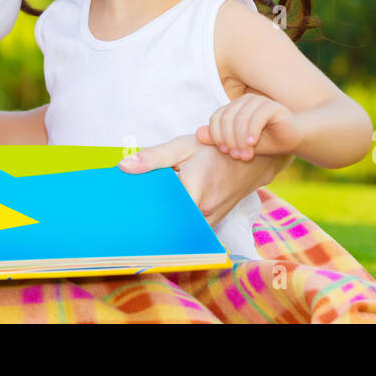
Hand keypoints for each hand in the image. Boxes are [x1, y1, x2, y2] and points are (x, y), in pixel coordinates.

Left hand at [118, 134, 289, 224]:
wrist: (252, 155)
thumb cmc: (215, 149)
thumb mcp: (183, 146)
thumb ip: (153, 157)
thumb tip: (124, 167)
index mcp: (194, 189)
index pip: (162, 214)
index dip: (142, 216)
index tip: (126, 214)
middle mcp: (204, 210)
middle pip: (170, 225)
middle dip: (150, 222)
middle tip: (130, 216)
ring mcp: (211, 219)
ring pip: (182, 230)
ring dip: (165, 223)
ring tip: (144, 216)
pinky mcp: (214, 222)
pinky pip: (192, 229)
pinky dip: (178, 224)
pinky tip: (164, 215)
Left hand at [197, 92, 301, 160]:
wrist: (292, 139)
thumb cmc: (266, 142)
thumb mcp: (239, 144)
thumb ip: (219, 139)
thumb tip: (198, 134)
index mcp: (234, 107)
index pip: (216, 118)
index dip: (217, 136)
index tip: (226, 152)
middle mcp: (244, 101)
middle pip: (226, 119)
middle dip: (229, 140)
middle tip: (237, 156)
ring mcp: (258, 101)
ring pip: (240, 118)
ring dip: (241, 139)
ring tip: (246, 155)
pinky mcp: (272, 106)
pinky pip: (257, 117)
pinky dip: (252, 132)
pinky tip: (253, 144)